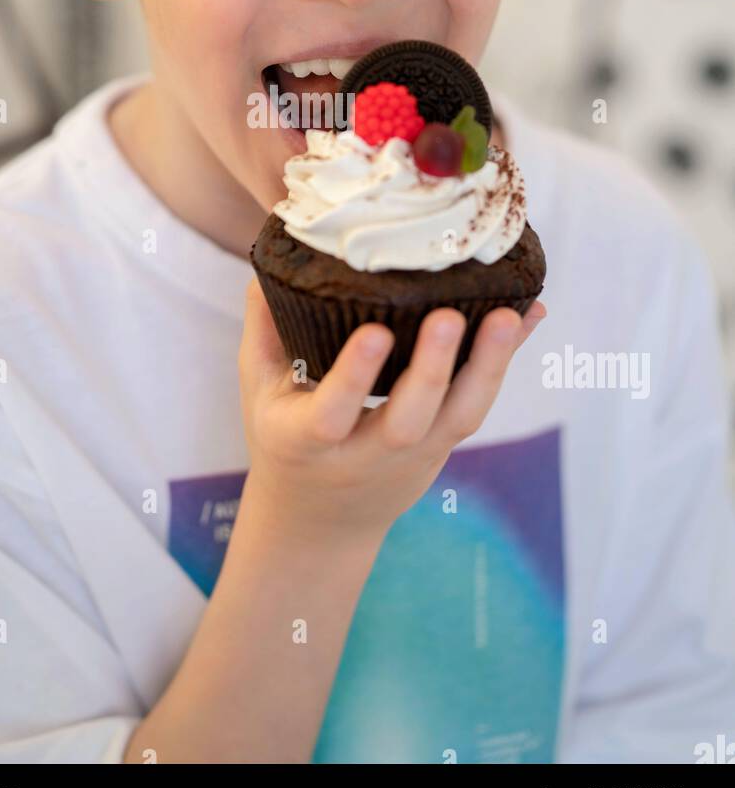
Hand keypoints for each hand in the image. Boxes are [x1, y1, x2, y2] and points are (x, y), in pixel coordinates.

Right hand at [238, 278, 546, 546]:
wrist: (320, 523)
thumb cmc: (285, 440)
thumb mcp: (259, 394)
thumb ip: (265, 332)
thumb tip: (271, 264)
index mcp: (308, 441)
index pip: (333, 412)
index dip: (355, 375)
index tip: (376, 333)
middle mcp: (367, 455)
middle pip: (409, 422)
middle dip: (433, 371)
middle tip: (450, 316)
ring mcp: (414, 454)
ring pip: (458, 417)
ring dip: (488, 365)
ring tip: (511, 313)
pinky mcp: (444, 444)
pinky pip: (478, 402)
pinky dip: (503, 361)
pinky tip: (528, 313)